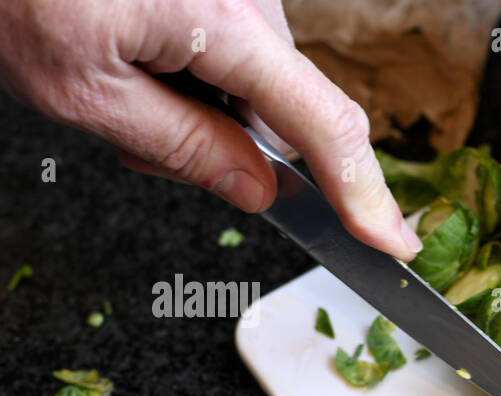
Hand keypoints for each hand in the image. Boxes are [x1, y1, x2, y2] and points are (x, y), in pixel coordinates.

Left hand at [0, 0, 419, 258]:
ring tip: (119, 91)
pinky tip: (131, 61)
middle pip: (285, 112)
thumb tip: (258, 191)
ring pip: (254, 87)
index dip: (364, 192)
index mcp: (223, 23)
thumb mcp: (82, 91)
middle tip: (142, 150)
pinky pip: (232, 51)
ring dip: (202, 112)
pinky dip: (193, 76)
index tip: (393, 242)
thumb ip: (183, 148)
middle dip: (234, 151)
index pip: (323, 125)